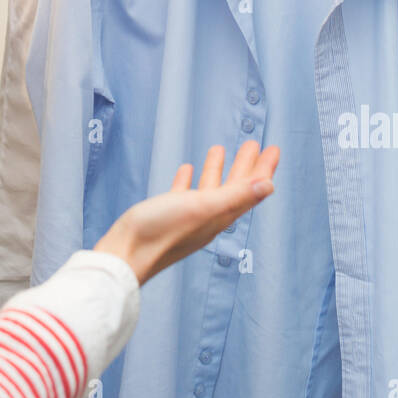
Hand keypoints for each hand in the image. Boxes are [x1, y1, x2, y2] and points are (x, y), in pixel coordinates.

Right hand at [93, 140, 278, 285]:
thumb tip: (269, 186)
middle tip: (253, 143)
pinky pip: (182, 193)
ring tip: (219, 149)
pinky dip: (188, 180)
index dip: (263, 169)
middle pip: (233, 187)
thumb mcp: (202, 208)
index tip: (273, 149)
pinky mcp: (166, 214)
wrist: (124, 254)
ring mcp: (186, 216)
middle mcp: (207, 217)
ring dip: (216, 169)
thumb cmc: (161, 232)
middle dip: (244, 165)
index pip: (249, 189)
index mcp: (219, 215)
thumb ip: (235, 196)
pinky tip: (187, 169)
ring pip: (208, 188)